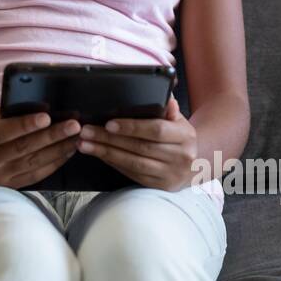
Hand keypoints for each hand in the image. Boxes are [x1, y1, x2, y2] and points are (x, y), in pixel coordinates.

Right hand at [0, 106, 81, 187]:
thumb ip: (5, 115)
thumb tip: (37, 107)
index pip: (3, 133)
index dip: (25, 125)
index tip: (46, 116)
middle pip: (23, 149)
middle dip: (51, 136)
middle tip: (74, 125)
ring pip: (33, 163)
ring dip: (58, 150)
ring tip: (77, 137)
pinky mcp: (9, 187)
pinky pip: (36, 175)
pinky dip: (54, 164)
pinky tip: (68, 152)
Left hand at [76, 95, 199, 191]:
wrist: (196, 165)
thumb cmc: (180, 137)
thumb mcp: (179, 120)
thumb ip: (169, 107)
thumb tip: (162, 93)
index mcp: (185, 136)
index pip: (156, 130)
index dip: (132, 127)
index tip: (109, 124)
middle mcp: (180, 157)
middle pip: (140, 147)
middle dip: (110, 140)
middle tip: (86, 132)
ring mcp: (170, 174)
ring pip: (133, 163)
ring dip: (106, 153)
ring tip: (84, 144)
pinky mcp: (160, 186)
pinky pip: (133, 174)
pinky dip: (114, 163)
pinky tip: (99, 155)